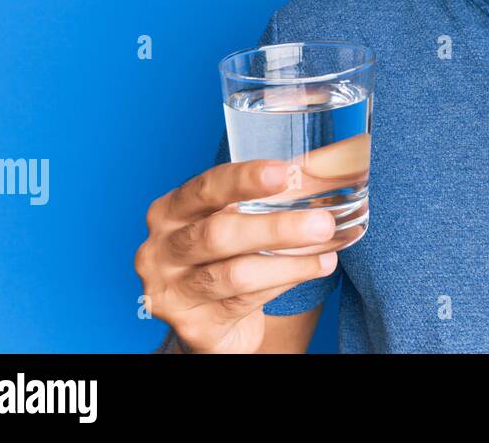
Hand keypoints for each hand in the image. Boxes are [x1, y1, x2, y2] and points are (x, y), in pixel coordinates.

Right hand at [134, 160, 339, 352]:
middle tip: (322, 223)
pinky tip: (314, 269)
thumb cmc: (223, 254)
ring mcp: (172, 291)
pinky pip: (245, 301)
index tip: (283, 172)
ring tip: (327, 252)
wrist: (206, 318)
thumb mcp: (234, 220)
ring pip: (235, 274)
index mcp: (170, 211)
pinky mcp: (193, 325)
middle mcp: (161, 250)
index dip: (243, 179)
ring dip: (289, 264)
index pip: (204, 188)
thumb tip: (327, 163)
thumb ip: (269, 195)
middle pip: (218, 234)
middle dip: (275, 228)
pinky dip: (284, 283)